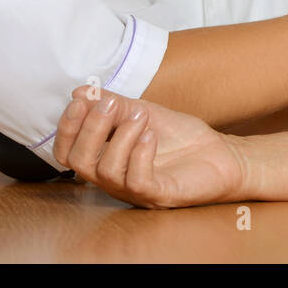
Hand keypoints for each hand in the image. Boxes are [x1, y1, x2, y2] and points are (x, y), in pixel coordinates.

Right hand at [53, 86, 241, 207]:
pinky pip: (137, 181)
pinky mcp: (158, 195)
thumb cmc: (179, 138)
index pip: (67, 153)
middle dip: (90, 128)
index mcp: (104, 158)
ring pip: (106, 170)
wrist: (220, 155)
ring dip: (121, 136)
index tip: (81, 101)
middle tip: (111, 104)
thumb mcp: (141, 112)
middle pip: (79, 162)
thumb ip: (112, 104)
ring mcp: (134, 190)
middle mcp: (113, 179)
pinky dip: (139, 154)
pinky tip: (150, 136)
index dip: (67, 128)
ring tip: (141, 115)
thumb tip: (80, 92)